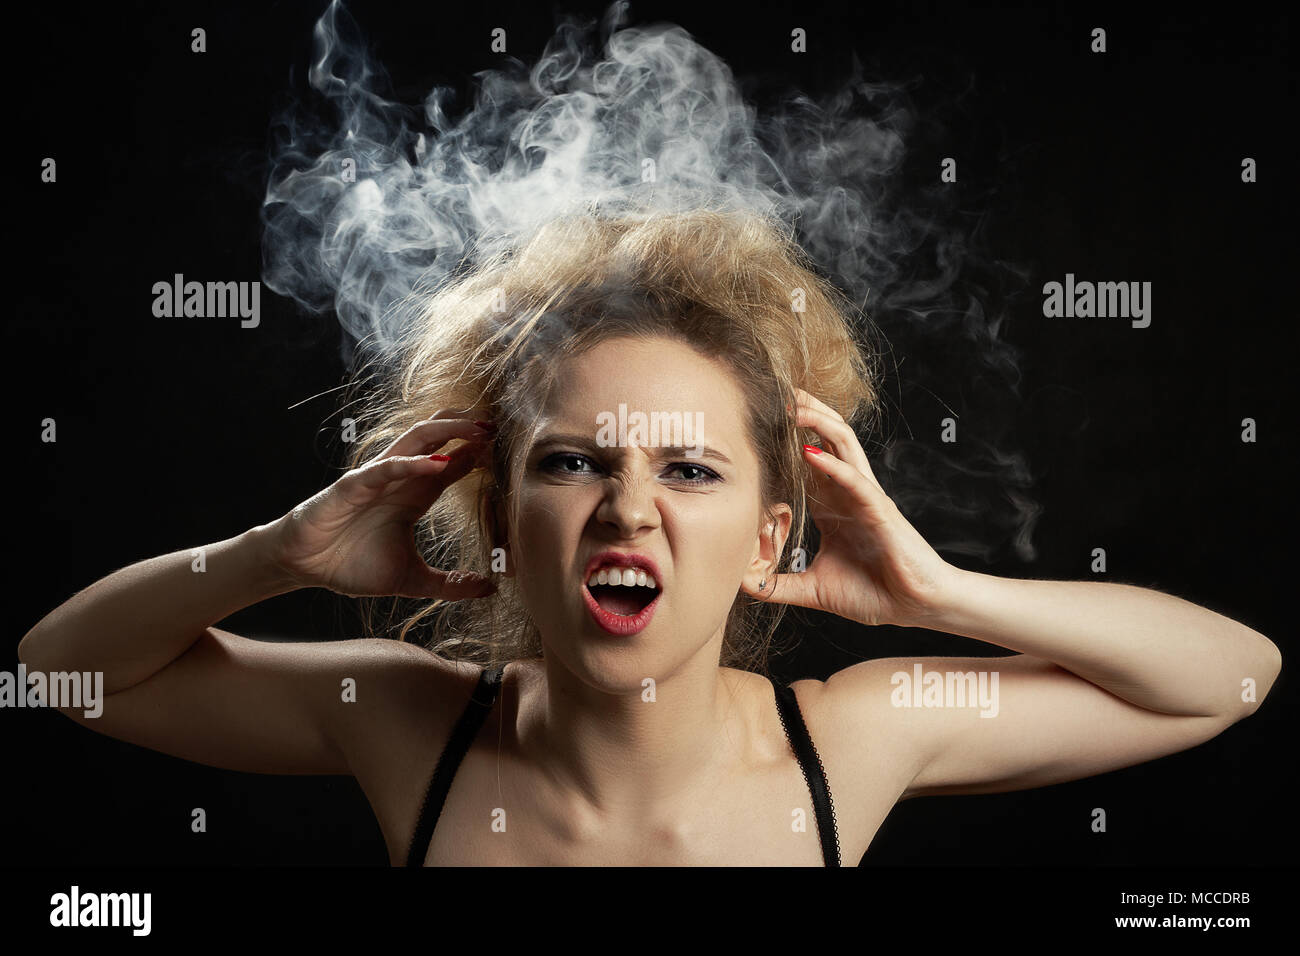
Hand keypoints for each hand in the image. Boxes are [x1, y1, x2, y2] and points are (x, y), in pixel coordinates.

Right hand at [267, 415, 496, 599]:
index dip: (479, 453)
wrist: (303, 567)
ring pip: (415, 441)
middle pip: (439, 439)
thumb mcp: (411, 579)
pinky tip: (438, 463)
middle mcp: (399, 479)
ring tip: (478, 431)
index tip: (508, 449)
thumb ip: (449, 584)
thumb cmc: (351, 565)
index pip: (454, 463)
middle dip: (468, 429)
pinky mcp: (352, 486)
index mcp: (415, 494)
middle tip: (501, 427)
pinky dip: (411, 463)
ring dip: (448, 432)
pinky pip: (384, 468)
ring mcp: (376, 478)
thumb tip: (489, 590)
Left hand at [741, 389, 956, 627]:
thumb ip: (779, 585)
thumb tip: (744, 587)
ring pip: (843, 444)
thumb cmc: (873, 594)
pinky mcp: (880, 511)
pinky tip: (809, 453)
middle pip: (825, 437)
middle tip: (772, 392)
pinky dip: (833, 464)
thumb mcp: (814, 589)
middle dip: (802, 412)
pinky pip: (855, 479)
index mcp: (833, 505)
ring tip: (791, 406)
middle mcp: (848, 492)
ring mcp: (865, 497)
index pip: (805, 459)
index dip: (783, 438)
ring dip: (817, 422)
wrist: (915, 607)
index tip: (753, 421)